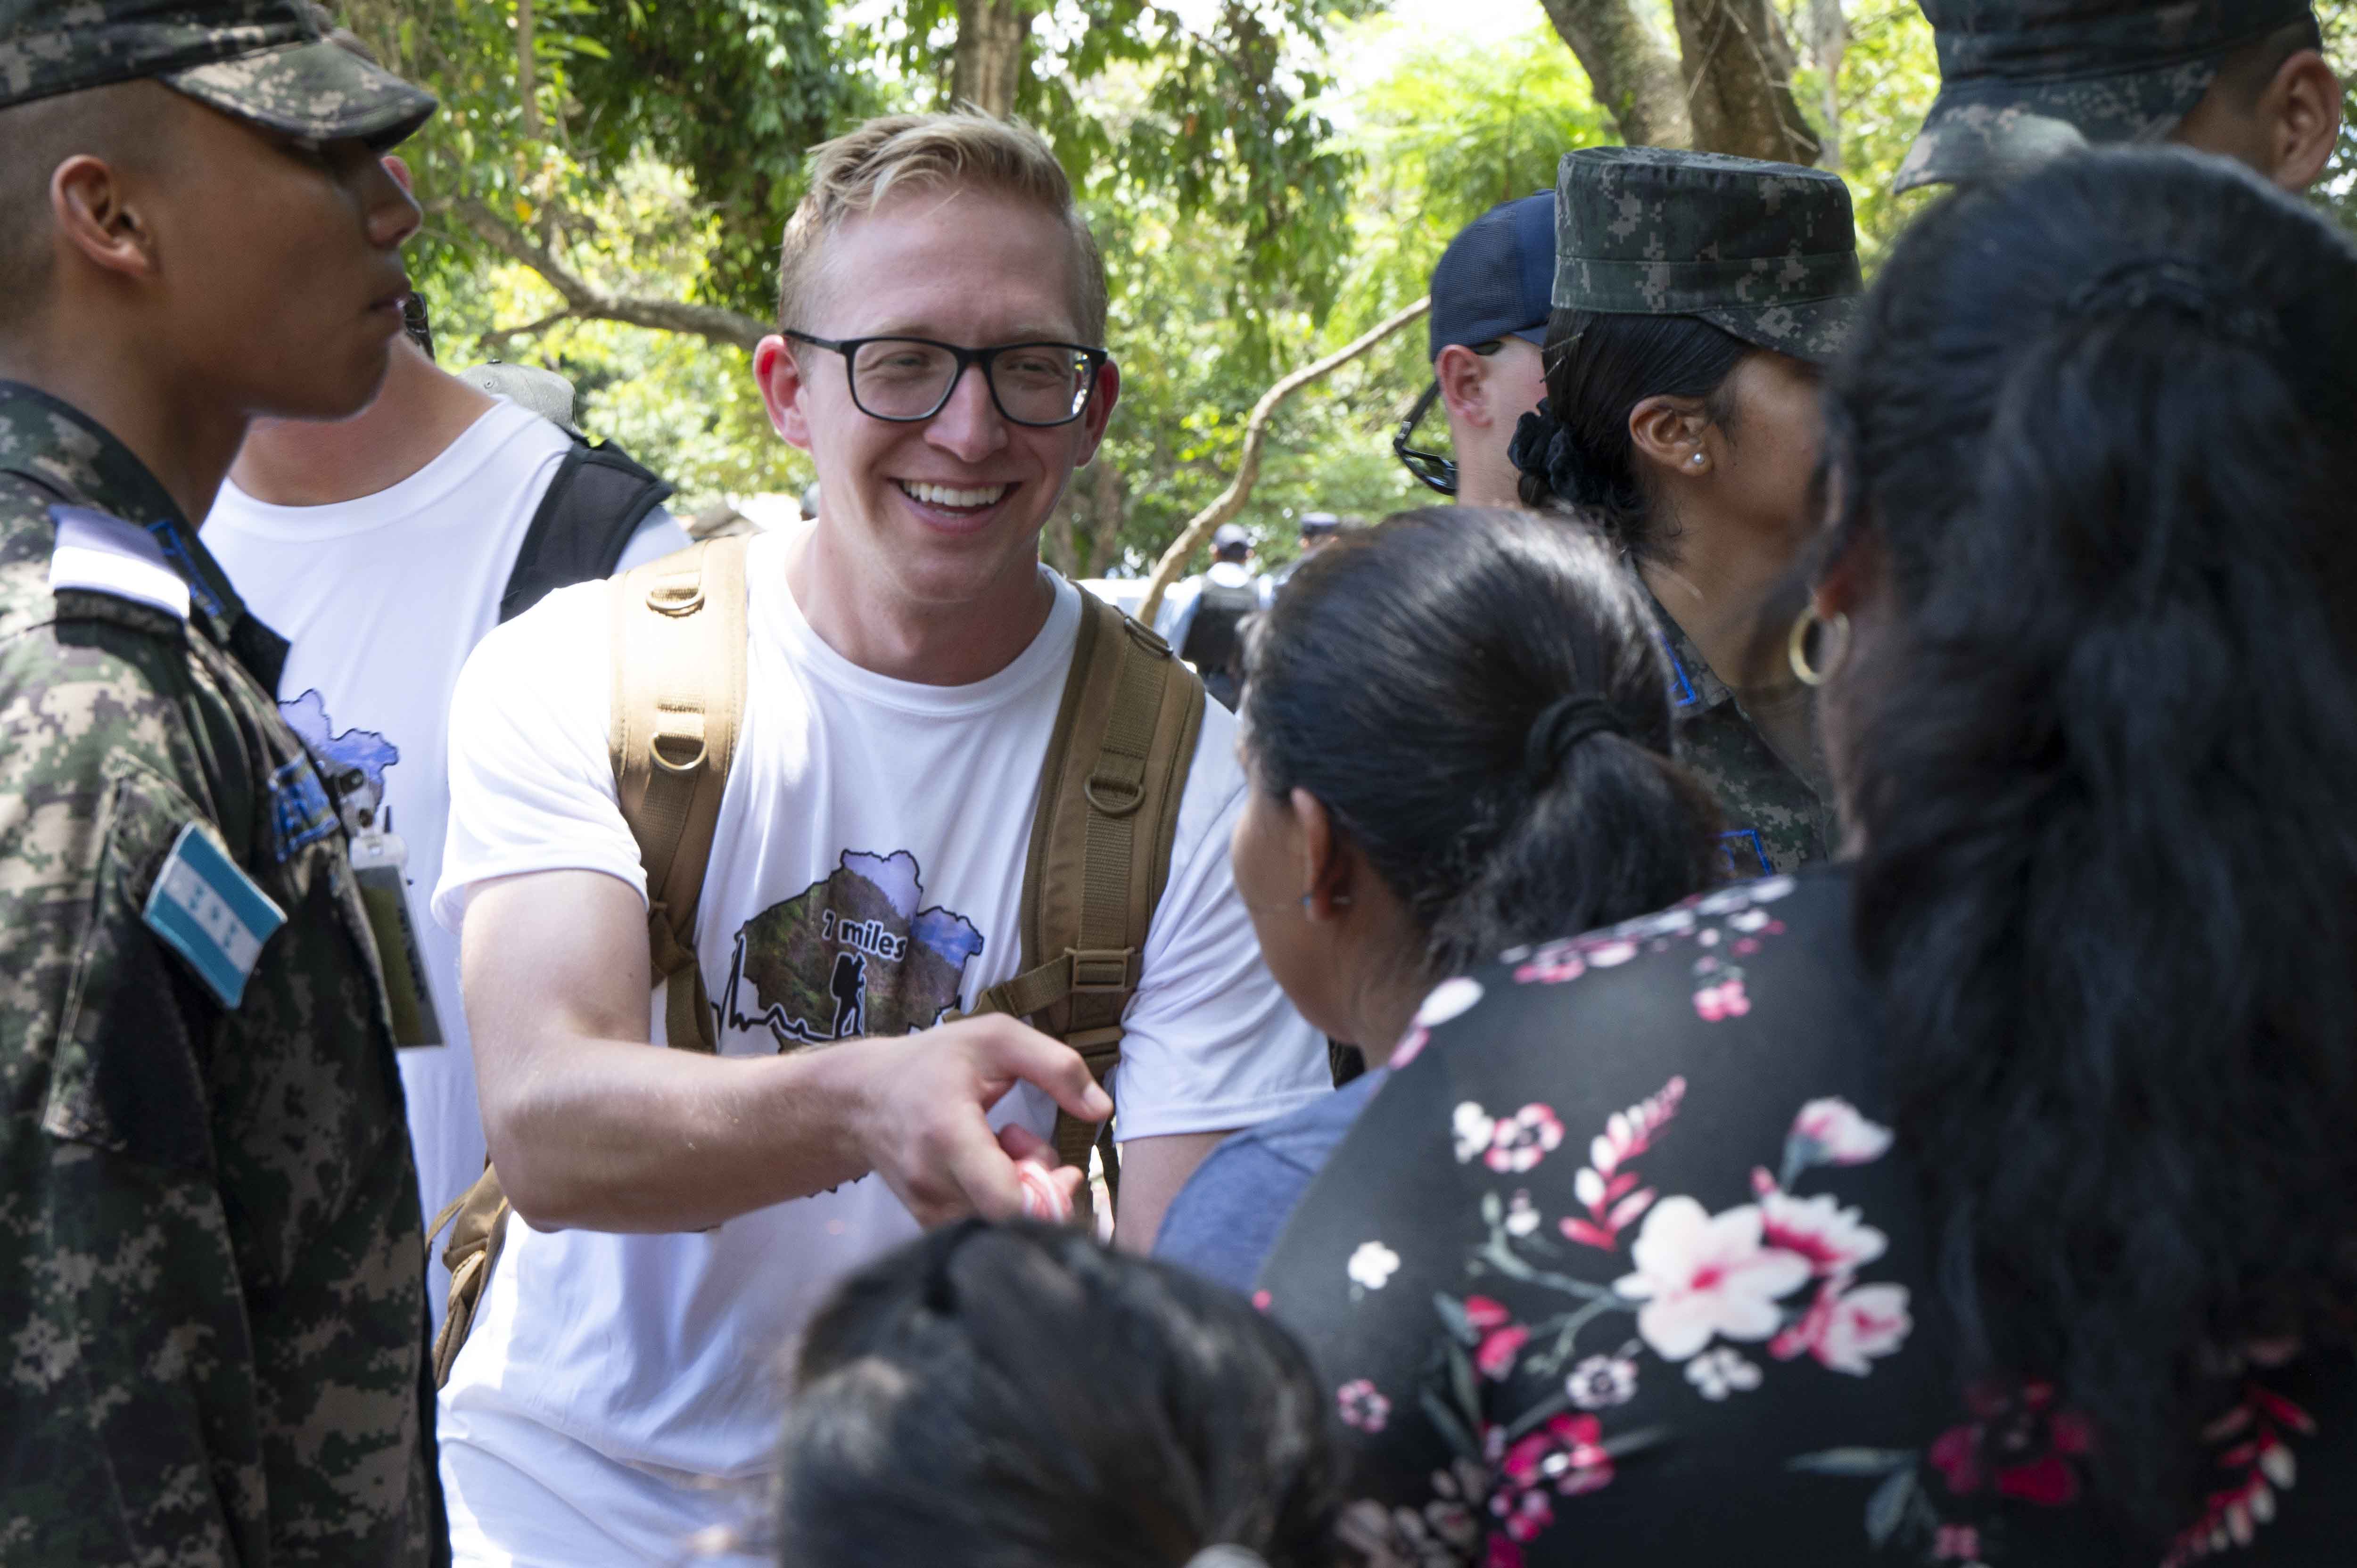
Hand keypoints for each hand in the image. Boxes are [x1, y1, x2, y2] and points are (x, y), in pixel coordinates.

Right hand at [845, 1015, 1109, 1226]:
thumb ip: (1056, 1066)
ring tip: (1005, 1149)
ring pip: (1001, 1226)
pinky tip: (988, 1168)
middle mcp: (933, 1182)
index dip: (1049, 1197)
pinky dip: (998, 1203)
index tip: (1063, 1168)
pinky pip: (982, 1229)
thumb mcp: (997, 1039)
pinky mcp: (927, 1222)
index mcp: (949, 1134)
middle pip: (1015, 1220)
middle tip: (1034, 1148)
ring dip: (1022, 1193)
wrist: (863, 1097)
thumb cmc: (933, 1062)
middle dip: (1044, 1190)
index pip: (1005, 1202)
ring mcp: (927, 1209)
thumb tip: (1102, 1110)